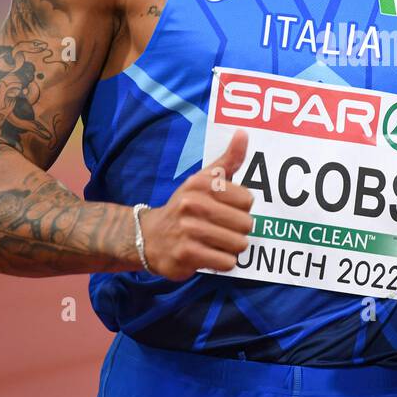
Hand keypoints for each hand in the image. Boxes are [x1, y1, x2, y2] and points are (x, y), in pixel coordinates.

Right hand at [138, 129, 253, 279]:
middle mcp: (193, 203)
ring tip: (215, 242)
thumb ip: (228, 160)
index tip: (226, 209)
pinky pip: (226, 262)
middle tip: (221, 229)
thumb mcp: (203, 180)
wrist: (148, 236)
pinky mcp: (186, 254)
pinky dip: (223, 262)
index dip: (241, 209)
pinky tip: (209, 254)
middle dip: (238, 231)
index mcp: (201, 183)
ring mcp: (188, 230)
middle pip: (245, 223)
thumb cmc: (185, 207)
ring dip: (231, 248)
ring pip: (238, 244)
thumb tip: (244, 133)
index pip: (247, 199)